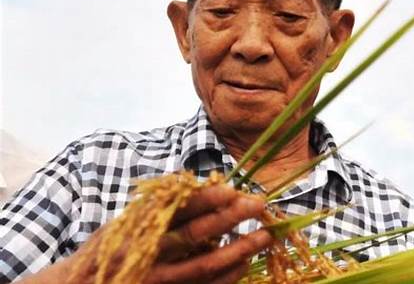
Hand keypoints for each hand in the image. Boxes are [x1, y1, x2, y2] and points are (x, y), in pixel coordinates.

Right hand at [63, 185, 270, 283]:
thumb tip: (191, 183)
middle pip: (196, 235)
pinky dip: (227, 277)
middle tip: (258, 204)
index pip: (176, 209)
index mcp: (138, 229)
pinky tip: (245, 264)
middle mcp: (149, 254)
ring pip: (205, 266)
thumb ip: (155, 206)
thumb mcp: (123, 223)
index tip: (232, 188)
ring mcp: (160, 280)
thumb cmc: (107, 251)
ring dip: (238, 250)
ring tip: (264, 235)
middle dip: (229, 218)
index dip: (206, 199)